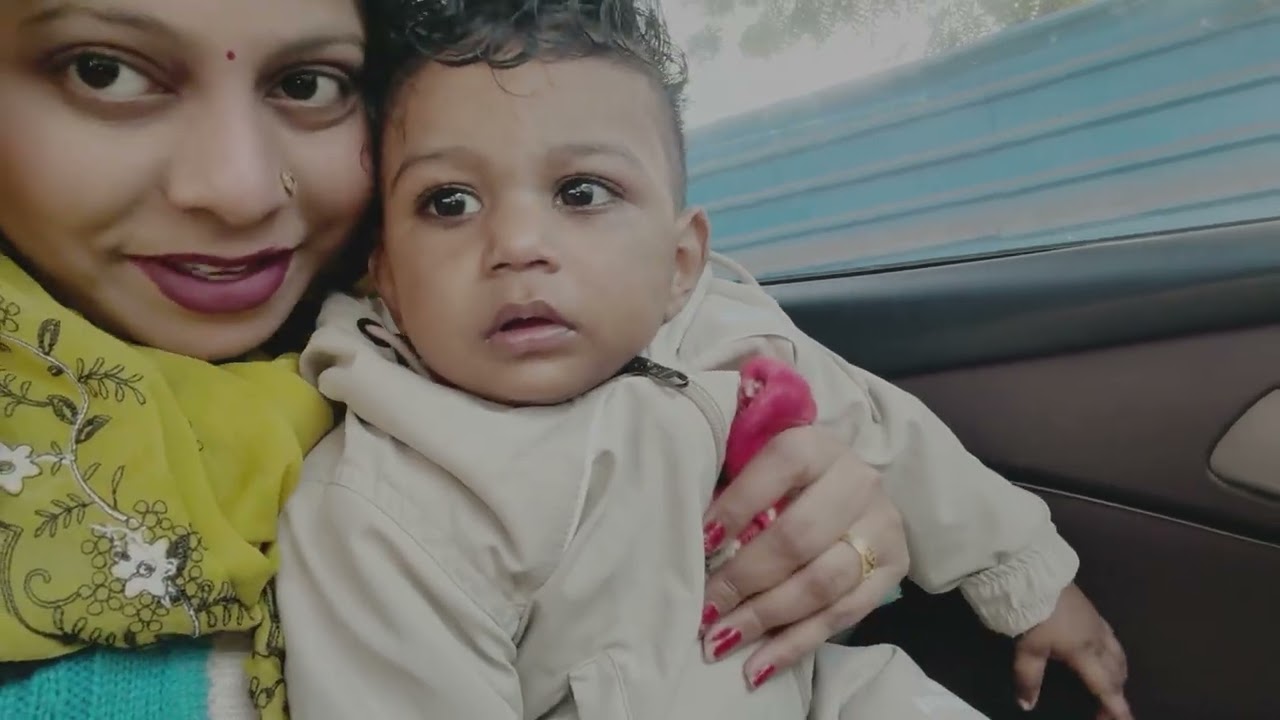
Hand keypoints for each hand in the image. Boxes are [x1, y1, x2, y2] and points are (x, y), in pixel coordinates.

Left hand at [699, 424, 908, 687]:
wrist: (851, 485)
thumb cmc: (785, 478)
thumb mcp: (760, 462)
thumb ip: (729, 485)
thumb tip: (692, 539)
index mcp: (818, 446)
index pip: (778, 469)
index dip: (736, 507)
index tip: (701, 544)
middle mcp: (857, 481)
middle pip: (798, 537)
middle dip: (744, 578)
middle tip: (704, 608)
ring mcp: (881, 526)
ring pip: (821, 583)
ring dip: (766, 618)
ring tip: (721, 641)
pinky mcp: (893, 567)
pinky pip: (843, 616)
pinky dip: (796, 645)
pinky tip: (758, 666)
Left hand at [1014, 584, 1131, 718]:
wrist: (1034, 574)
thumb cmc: (1032, 614)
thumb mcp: (1027, 650)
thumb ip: (1029, 679)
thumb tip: (1027, 706)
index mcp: (1084, 653)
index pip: (1106, 687)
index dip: (1117, 708)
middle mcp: (1098, 640)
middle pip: (1117, 672)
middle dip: (1117, 693)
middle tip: (1110, 709)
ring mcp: (1097, 623)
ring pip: (1119, 655)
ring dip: (1119, 674)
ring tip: (1113, 686)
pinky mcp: (1092, 610)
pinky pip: (1113, 639)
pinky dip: (1115, 655)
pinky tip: (1106, 654)